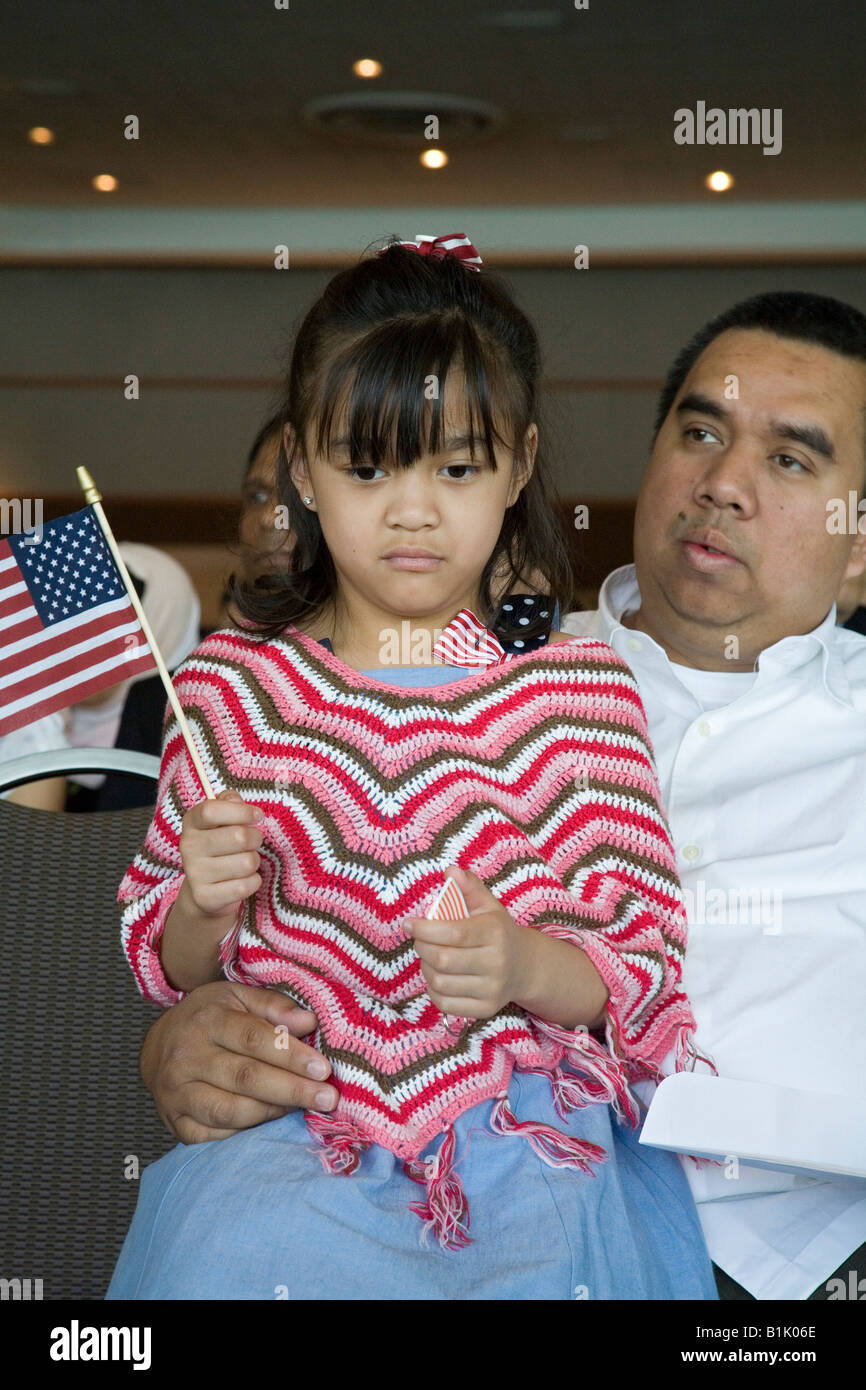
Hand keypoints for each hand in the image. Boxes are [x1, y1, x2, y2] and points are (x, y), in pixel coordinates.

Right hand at [140, 980, 337, 1143]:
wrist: (159, 1045)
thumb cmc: (209, 1018)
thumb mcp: (238, 996)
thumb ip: (274, 1005)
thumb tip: (309, 1021)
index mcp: (207, 1020)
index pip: (254, 1038)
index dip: (291, 1055)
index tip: (323, 1069)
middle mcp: (187, 1057)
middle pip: (246, 1078)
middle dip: (293, 1090)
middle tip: (328, 1098)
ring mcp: (177, 1093)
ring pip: (230, 1111)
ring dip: (272, 1112)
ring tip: (301, 1109)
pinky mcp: (175, 1122)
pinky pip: (214, 1136)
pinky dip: (245, 1133)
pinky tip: (268, 1123)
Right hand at [179, 789, 263, 918]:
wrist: (204, 892)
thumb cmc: (219, 847)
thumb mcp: (221, 820)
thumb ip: (229, 803)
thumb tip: (238, 802)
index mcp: (192, 823)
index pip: (212, 810)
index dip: (241, 811)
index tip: (257, 816)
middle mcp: (189, 846)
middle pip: (239, 836)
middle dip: (256, 838)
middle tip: (253, 842)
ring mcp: (195, 873)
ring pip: (247, 862)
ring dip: (254, 861)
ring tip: (244, 862)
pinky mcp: (206, 897)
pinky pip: (247, 885)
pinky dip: (253, 882)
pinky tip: (242, 880)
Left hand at [405, 866, 531, 1020]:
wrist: (524, 967)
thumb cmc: (498, 932)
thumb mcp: (488, 906)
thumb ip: (469, 887)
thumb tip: (450, 870)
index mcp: (495, 933)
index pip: (453, 933)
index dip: (425, 929)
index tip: (408, 924)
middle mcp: (496, 963)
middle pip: (443, 960)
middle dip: (422, 948)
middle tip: (419, 939)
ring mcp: (491, 989)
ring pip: (440, 982)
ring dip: (426, 968)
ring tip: (430, 957)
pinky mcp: (485, 1009)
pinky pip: (445, 1004)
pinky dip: (433, 990)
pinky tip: (438, 976)